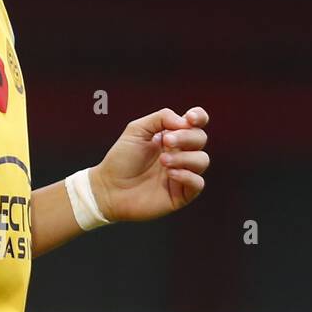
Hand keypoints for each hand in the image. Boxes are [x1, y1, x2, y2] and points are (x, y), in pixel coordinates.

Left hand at [90, 106, 209, 222]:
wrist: (108, 189)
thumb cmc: (121, 159)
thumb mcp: (137, 130)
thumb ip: (161, 118)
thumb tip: (184, 121)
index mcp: (172, 136)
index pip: (196, 123)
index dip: (199, 117)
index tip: (190, 118)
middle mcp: (180, 153)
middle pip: (200, 139)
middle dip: (186, 137)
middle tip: (166, 141)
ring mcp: (182, 174)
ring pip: (202, 160)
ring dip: (185, 157)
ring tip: (163, 161)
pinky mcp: (181, 194)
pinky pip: (198, 183)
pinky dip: (188, 176)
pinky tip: (170, 174)